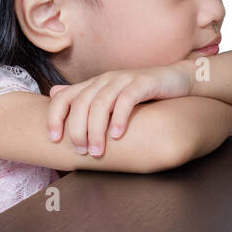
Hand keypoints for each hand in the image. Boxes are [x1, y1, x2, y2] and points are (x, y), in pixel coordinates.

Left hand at [47, 63, 194, 156]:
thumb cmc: (144, 93)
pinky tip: (118, 135)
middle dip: (77, 130)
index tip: (54, 139)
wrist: (178, 79)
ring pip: (101, 104)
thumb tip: (54, 94)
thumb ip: (84, 96)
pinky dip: (119, 118)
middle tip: (82, 152)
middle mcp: (106, 80)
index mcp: (95, 84)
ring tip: (98, 152)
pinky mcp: (143, 83)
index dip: (54, 117)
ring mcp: (124, 80)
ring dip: (96, 130)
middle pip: (81, 104)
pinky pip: (126, 100)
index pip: (64, 97)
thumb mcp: (111, 95)